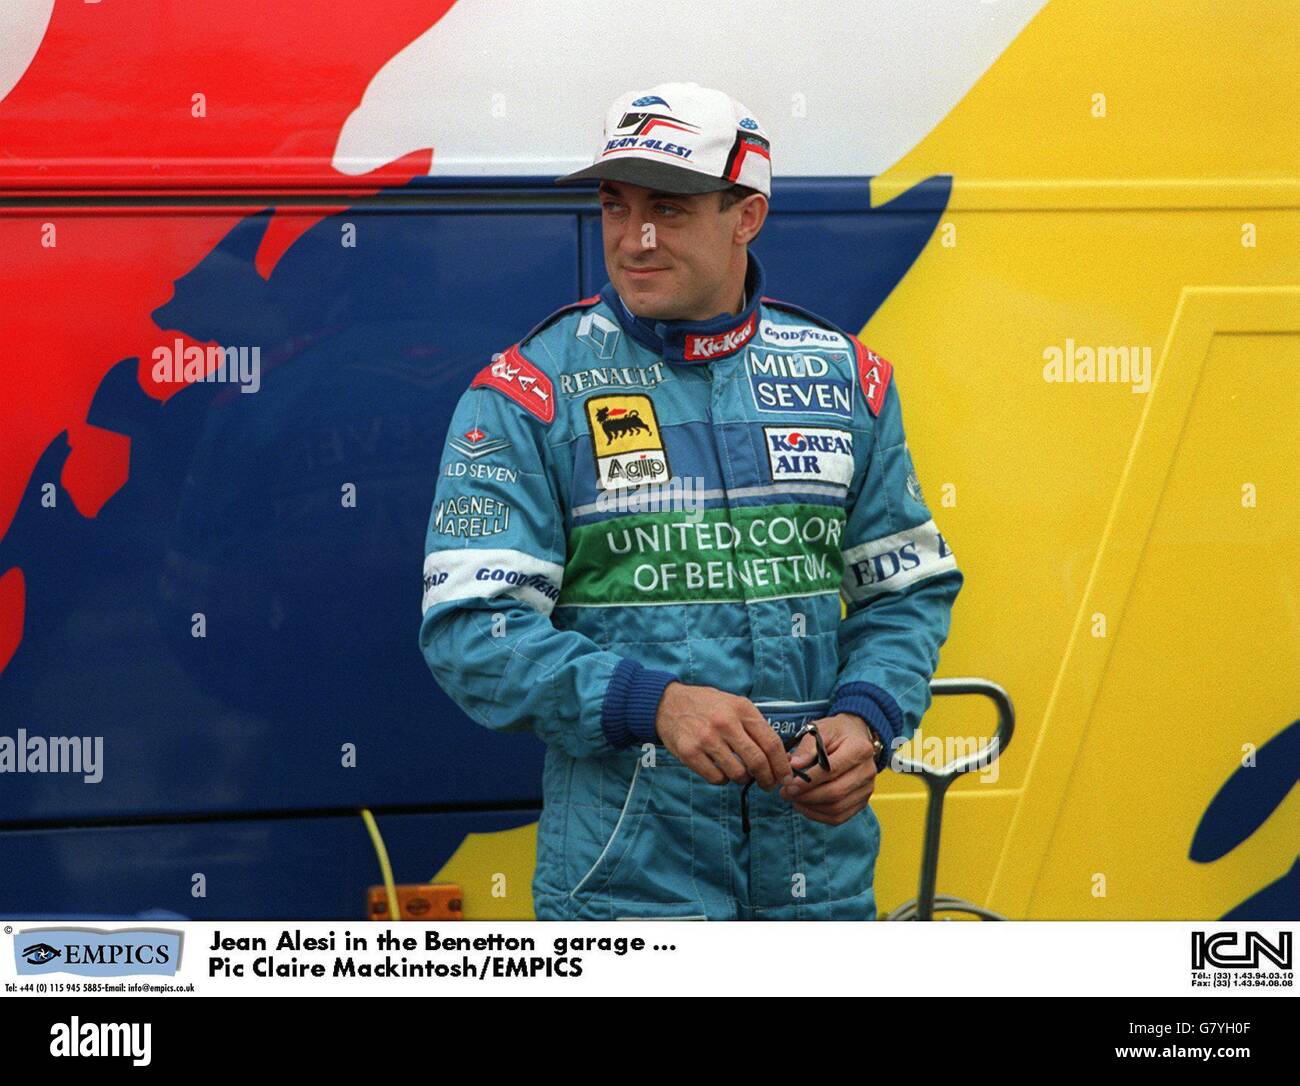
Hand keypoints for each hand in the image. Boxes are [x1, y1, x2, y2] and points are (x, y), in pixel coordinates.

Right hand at [654, 682, 793, 789]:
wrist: (667, 703)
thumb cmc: (707, 706)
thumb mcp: (734, 705)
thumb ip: (755, 727)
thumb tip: (780, 757)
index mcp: (742, 709)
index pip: (772, 743)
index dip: (782, 765)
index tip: (785, 777)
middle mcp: (726, 723)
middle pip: (758, 762)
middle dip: (767, 779)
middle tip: (767, 784)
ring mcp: (707, 738)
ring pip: (738, 773)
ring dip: (743, 779)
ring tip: (739, 773)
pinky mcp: (690, 753)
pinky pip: (716, 778)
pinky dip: (722, 779)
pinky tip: (719, 770)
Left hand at [779, 713, 877, 824]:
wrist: (856, 737)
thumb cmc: (836, 733)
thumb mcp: (820, 730)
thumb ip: (807, 747)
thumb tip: (794, 765)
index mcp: (859, 749)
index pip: (832, 770)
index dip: (808, 780)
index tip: (789, 783)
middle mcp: (867, 771)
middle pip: (835, 792)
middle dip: (807, 796)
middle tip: (786, 793)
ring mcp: (867, 789)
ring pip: (836, 808)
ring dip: (810, 807)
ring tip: (793, 798)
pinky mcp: (862, 802)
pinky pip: (839, 817)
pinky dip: (818, 815)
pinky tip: (805, 806)